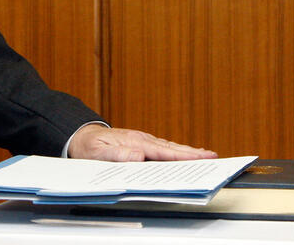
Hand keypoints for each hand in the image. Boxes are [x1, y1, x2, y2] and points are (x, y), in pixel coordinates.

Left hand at [67, 124, 217, 161]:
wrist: (80, 137)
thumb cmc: (88, 147)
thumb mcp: (97, 153)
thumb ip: (117, 156)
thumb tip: (139, 156)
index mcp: (134, 143)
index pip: (163, 151)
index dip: (183, 155)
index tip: (201, 156)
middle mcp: (141, 140)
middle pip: (171, 148)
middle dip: (192, 152)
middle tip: (213, 156)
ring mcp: (142, 141)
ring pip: (169, 147)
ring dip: (187, 152)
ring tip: (205, 155)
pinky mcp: (141, 144)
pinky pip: (162, 149)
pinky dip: (175, 151)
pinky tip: (183, 154)